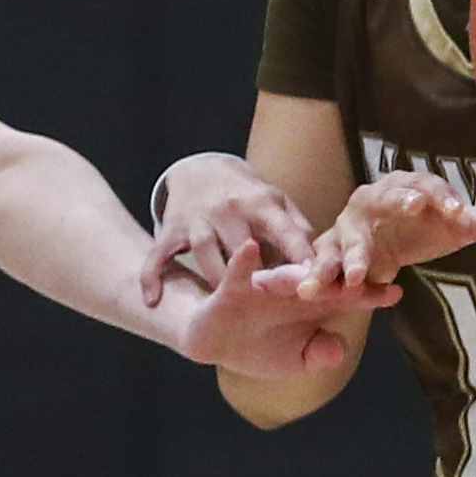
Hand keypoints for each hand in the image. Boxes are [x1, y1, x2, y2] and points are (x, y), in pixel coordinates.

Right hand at [142, 153, 318, 304]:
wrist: (201, 170)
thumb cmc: (249, 197)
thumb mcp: (278, 204)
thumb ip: (299, 231)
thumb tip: (323, 261)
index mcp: (262, 205)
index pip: (286, 233)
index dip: (300, 259)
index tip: (314, 285)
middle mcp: (229, 210)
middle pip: (244, 247)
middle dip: (258, 276)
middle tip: (273, 305)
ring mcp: (198, 220)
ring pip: (205, 255)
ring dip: (215, 280)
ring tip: (226, 306)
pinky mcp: (171, 229)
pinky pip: (159, 255)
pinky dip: (152, 277)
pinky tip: (153, 300)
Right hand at [171, 239, 401, 374]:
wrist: (213, 342)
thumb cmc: (258, 348)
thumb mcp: (293, 360)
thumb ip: (316, 355)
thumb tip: (338, 350)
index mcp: (310, 304)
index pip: (344, 297)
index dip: (369, 295)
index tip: (396, 291)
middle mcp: (291, 289)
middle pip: (319, 280)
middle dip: (339, 277)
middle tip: (361, 271)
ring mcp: (262, 285)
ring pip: (284, 275)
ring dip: (299, 271)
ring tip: (319, 265)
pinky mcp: (233, 287)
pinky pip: (238, 271)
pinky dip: (242, 261)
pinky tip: (248, 248)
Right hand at [254, 170, 475, 296]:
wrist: (379, 236)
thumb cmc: (422, 227)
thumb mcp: (456, 228)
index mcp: (412, 187)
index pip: (431, 187)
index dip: (445, 197)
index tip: (459, 212)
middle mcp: (379, 197)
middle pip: (388, 197)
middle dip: (399, 204)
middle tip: (415, 210)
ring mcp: (352, 221)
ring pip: (349, 235)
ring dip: (348, 256)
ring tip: (351, 278)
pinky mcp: (332, 245)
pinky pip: (324, 259)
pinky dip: (317, 274)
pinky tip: (311, 291)